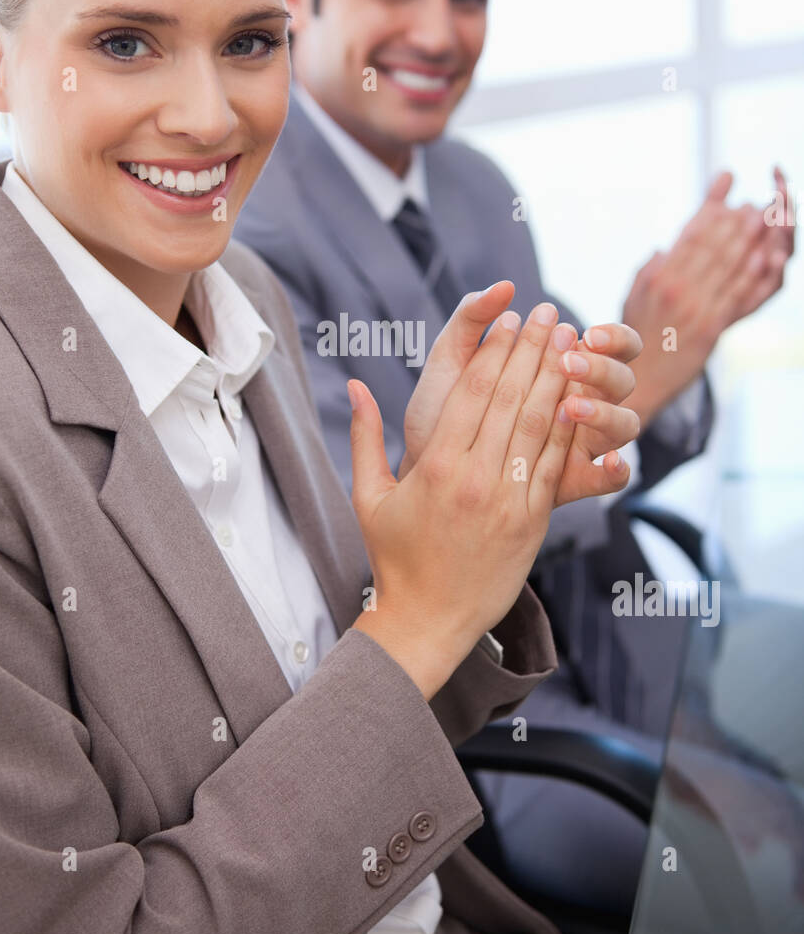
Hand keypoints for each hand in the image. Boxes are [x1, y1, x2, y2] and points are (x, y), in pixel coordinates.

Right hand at [348, 304, 638, 699]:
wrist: (428, 620)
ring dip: (558, 378)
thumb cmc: (394, 556)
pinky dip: (570, 426)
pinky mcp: (534, 521)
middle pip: (512, 398)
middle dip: (534, 350)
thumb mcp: (368, 497)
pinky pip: (554, 463)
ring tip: (571, 340)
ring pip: (540, 425)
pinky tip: (579, 396)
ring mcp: (509, 501)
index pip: (473, 393)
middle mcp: (476, 479)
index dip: (496, 351)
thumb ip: (364, 437)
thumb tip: (353, 384)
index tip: (510, 319)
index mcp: (436, 467)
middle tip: (550, 313)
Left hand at [400, 283, 640, 505]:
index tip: (571, 328)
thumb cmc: (442, 407)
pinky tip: (609, 461)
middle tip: (568, 361)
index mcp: (565, 368)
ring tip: (571, 406)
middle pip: (622, 381)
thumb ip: (473, 318)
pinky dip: (617, 470)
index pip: (614, 343)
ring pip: (625, 426)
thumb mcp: (451, 359)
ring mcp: (580, 443)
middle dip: (602, 368)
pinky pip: (611, 478)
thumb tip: (507, 286)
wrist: (423, 464)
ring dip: (606, 412)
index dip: (611, 335)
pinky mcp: (572, 480)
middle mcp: (581, 402)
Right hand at [623, 168, 794, 426]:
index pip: (690, 234)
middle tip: (753, 203)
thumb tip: (664, 248)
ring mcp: (695, 307)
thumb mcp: (633, 297)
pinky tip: (766, 255)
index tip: (726, 190)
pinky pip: (738, 293)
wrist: (636, 381)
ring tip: (765, 218)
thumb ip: (649, 270)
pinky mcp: (712, 327)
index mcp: (658, 276)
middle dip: (735, 220)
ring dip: (750, 238)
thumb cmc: (631, 339)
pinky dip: (754, 272)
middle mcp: (676, 287)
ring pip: (729, 264)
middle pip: (713, 244)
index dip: (711, 209)